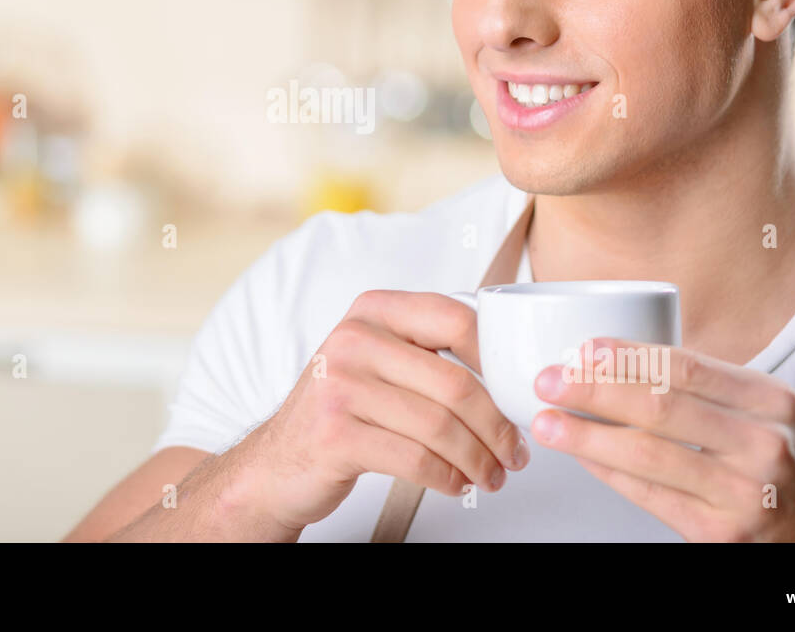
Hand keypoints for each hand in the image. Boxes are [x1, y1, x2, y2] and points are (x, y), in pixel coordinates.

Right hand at [230, 290, 529, 537]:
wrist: (278, 461)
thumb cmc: (341, 410)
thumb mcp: (377, 361)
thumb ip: (427, 351)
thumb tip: (506, 370)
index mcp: (374, 311)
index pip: (455, 319)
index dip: (497, 360)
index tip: (516, 394)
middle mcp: (354, 339)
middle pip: (455, 382)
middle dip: (497, 426)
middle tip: (513, 451)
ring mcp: (341, 385)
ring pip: (440, 426)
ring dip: (478, 459)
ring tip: (491, 474)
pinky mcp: (336, 434)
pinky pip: (415, 459)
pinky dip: (447, 478)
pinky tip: (456, 483)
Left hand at [528, 337, 794, 541]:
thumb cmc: (786, 471)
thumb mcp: (768, 415)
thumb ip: (710, 388)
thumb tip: (618, 362)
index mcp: (770, 401)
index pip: (686, 366)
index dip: (626, 356)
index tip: (582, 350)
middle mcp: (762, 443)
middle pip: (660, 406)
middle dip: (592, 390)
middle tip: (550, 380)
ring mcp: (744, 492)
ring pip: (647, 454)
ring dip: (587, 437)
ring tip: (548, 424)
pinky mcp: (723, 534)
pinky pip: (650, 497)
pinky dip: (609, 474)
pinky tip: (583, 459)